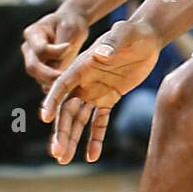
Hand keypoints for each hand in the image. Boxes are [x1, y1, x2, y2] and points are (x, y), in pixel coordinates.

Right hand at [21, 5, 88, 90]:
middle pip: (33, 66)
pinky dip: (53, 85)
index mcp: (33, 33)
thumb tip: (57, 69)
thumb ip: (62, 48)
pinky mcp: (40, 69)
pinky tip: (65, 88)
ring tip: (67, 84)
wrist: (69, 24)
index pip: (40, 49)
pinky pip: (44, 80)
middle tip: (64, 80)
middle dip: (48, 75)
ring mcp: (32, 59)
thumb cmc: (69, 24)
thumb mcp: (69, 30)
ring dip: (51, 82)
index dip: (56, 52)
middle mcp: (28, 47)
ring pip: (37, 76)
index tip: (69, 47)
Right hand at [41, 19, 161, 163]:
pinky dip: (95, 138)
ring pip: (78, 119)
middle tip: (57, 153)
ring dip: (71, 139)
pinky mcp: (109, 99)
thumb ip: (112, 42)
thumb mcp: (124, 33)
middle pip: (67, 110)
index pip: (62, 85)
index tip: (45, 117)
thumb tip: (101, 54)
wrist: (147, 39)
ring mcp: (94, 92)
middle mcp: (83, 81)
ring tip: (63, 159)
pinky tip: (91, 156)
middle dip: (61, 131)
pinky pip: (99, 122)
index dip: (53, 100)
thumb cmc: (134, 32)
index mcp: (82, 66)